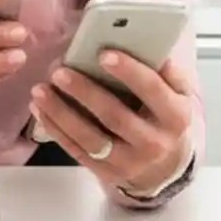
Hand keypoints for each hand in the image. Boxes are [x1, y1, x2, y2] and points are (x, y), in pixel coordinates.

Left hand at [30, 51, 193, 193]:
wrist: (166, 168)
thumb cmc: (167, 121)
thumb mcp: (180, 95)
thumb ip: (169, 73)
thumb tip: (149, 47)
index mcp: (175, 117)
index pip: (152, 91)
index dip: (128, 71)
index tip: (104, 54)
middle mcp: (153, 143)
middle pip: (115, 116)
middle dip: (85, 92)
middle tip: (59, 71)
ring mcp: (129, 162)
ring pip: (90, 138)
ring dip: (62, 113)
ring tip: (40, 90)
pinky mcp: (107, 172)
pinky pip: (77, 151)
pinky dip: (56, 130)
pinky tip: (41, 110)